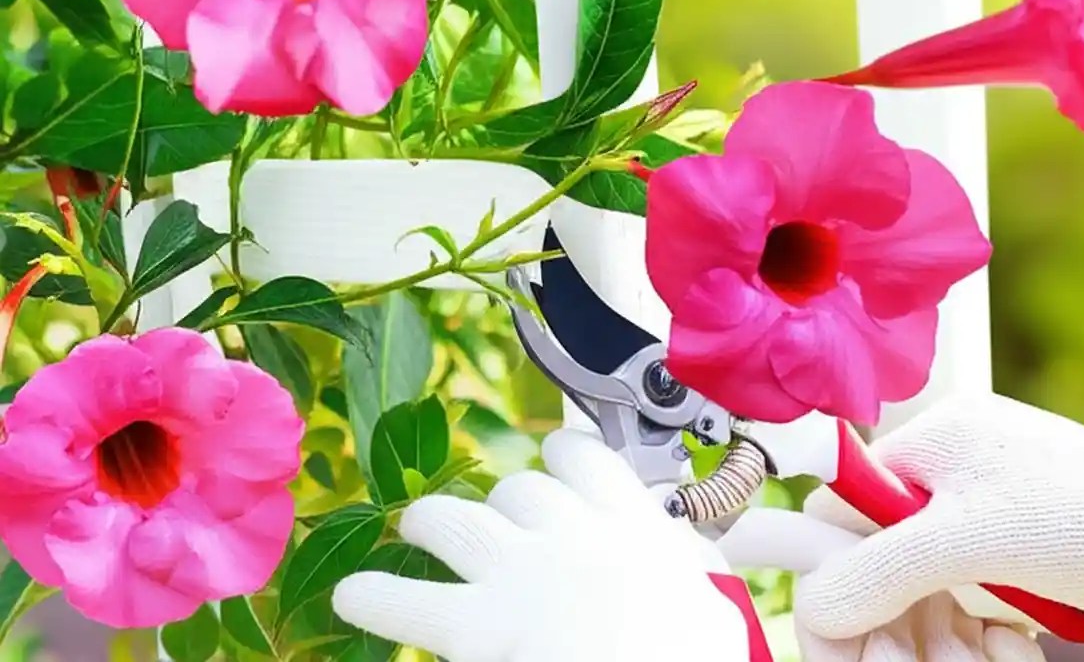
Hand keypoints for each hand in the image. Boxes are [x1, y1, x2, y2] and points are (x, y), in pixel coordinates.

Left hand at [332, 428, 750, 661]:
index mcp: (631, 526)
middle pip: (518, 488)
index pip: (582, 458)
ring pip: (452, 518)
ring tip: (415, 529)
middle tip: (495, 526)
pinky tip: (354, 597)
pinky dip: (373, 596)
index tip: (555, 462)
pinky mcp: (473, 627)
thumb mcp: (714, 606)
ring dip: (430, 521)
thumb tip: (681, 556)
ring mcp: (516, 574)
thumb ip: (689, 568)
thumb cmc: (693, 658)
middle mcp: (568, 533)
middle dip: (503, 503)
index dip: (562, 456)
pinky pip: (403, 600)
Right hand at [795, 487, 1044, 661]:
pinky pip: (985, 616)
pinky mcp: (1034, 569)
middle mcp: (957, 484)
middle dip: (892, 627)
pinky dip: (997, 646)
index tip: (837, 629)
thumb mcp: (970, 538)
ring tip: (989, 650)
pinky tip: (1018, 644)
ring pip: (933, 602)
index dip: (830, 576)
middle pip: (884, 567)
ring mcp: (997, 528)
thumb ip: (880, 569)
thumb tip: (814, 604)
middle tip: (905, 658)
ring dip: (949, 647)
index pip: (841, 511)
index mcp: (932, 445)